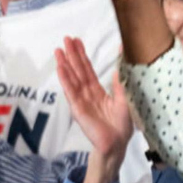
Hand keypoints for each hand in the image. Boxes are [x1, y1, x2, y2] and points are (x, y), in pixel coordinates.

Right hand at [56, 37, 133, 159]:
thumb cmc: (122, 124)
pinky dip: (65, 80)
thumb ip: (120, 80)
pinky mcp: (78, 109)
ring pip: (72, 79)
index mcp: (97, 91)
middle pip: (78, 71)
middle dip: (72, 55)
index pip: (88, 70)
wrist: (117, 143)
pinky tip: (60, 68)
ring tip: (58, 50)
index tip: (77, 41)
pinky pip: (71, 92)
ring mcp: (81, 101)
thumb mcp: (124, 97)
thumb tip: (122, 61)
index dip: (82, 56)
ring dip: (65, 64)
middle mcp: (87, 94)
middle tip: (65, 39)